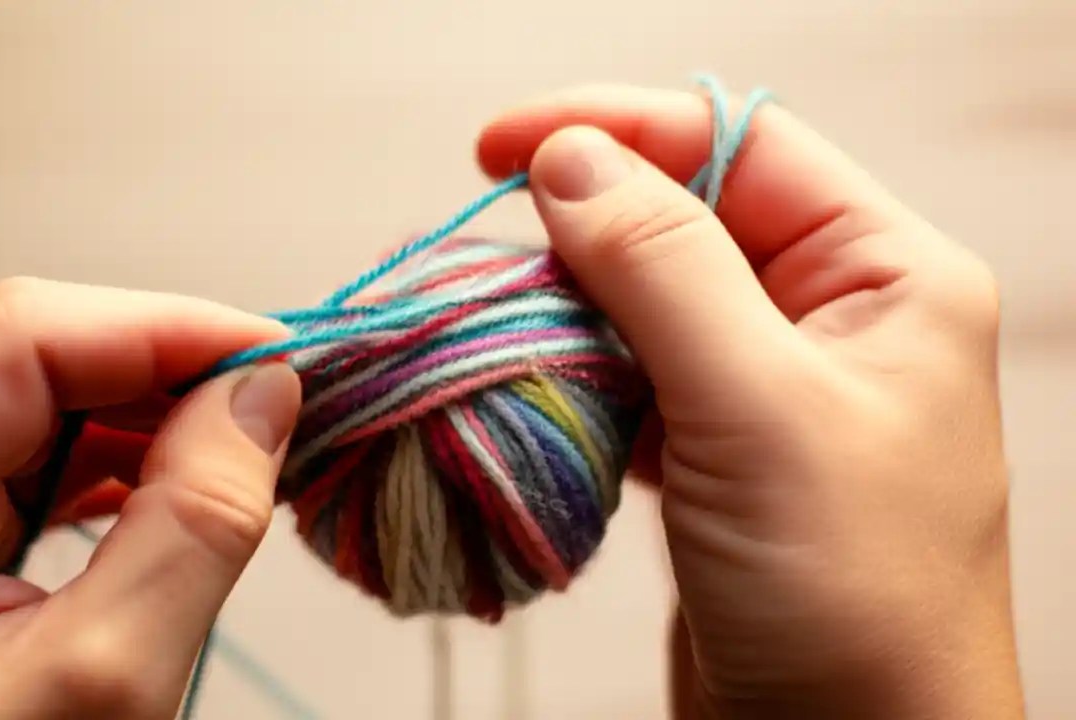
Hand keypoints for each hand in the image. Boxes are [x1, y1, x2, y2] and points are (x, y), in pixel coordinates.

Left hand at [0, 279, 301, 719]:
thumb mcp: (104, 685)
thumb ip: (193, 523)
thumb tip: (265, 391)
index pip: (25, 338)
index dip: (169, 326)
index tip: (283, 358)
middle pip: (32, 351)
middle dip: (170, 369)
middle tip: (281, 410)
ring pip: (38, 390)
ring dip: (152, 410)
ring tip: (241, 455)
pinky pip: (25, 440)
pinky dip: (115, 451)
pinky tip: (173, 484)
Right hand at [477, 86, 1024, 718]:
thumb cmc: (852, 602)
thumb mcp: (761, 412)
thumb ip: (665, 269)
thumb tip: (571, 159)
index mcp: (884, 280)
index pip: (738, 147)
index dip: (618, 128)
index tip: (499, 146)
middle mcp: (832, 323)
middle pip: (681, 223)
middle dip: (577, 232)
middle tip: (482, 253)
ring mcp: (769, 392)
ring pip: (643, 307)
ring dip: (562, 312)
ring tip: (487, 325)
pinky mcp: (716, 456)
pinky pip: (630, 384)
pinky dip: (570, 382)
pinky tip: (527, 391)